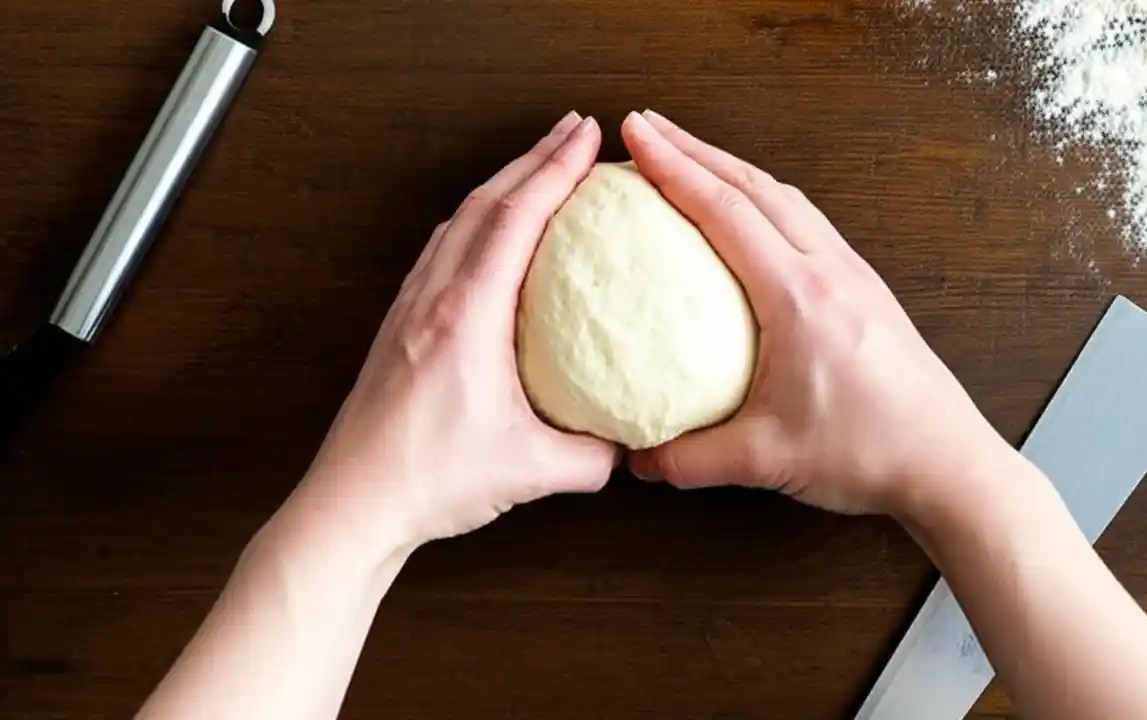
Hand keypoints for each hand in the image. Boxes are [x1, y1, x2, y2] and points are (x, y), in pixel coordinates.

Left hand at [302, 112, 618, 549]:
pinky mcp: (398, 328)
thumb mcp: (531, 470)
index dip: (555, 168)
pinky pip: (439, 251)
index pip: (516, 219)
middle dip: (533, 156)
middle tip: (573, 130)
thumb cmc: (427, 481)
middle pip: (484, 201)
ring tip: (536, 167)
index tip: (586, 135)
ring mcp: (409, 309)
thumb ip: (592, 456)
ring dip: (499, 184)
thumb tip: (626, 444)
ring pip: (456, 221)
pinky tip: (485, 234)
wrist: (352, 504)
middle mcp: (434, 298)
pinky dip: (471, 222)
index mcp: (467, 316)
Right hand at [623, 111, 1009, 516]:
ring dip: (733, 169)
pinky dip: (766, 200)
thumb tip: (635, 459)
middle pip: (755, 186)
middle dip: (695, 149)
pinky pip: (806, 223)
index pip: (725, 212)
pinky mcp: (863, 289)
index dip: (674, 167)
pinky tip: (749, 214)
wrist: (947, 464)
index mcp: (799, 296)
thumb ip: (689, 459)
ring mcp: (851, 275)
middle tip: (648, 127)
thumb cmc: (868, 453)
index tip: (636, 133)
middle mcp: (828, 270)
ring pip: (786, 197)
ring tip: (690, 157)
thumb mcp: (765, 461)